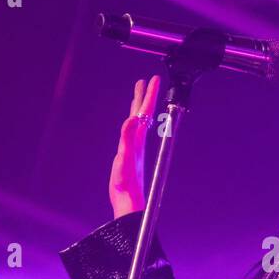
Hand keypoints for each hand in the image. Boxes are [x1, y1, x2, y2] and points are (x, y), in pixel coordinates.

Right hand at [109, 74, 158, 217]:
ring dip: (138, 107)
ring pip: (137, 121)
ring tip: (137, 95)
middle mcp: (138, 140)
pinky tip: (130, 123)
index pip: (145, 111)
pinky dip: (130, 122)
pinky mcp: (128, 154)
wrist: (127, 200)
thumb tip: (132, 118)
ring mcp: (134, 147)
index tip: (154, 78)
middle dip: (145, 96)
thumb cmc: (126, 182)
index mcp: (138, 138)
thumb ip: (127, 137)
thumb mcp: (124, 157)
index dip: (149, 94)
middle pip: (143, 113)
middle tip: (146, 80)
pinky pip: (130, 132)